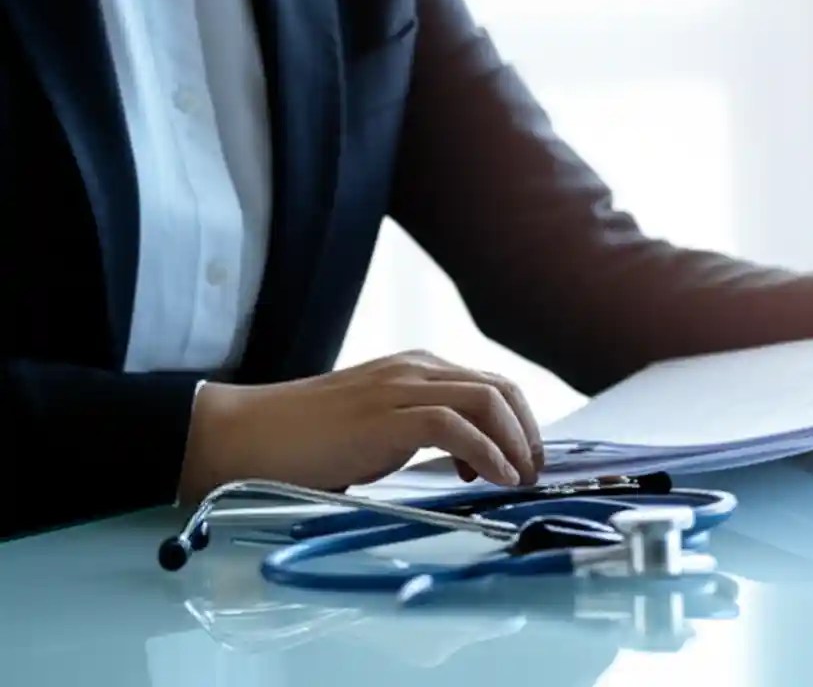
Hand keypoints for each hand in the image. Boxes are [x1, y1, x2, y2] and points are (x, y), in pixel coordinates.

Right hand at [177, 350, 542, 502]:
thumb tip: (467, 462)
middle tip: (532, 471)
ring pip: (487, 400)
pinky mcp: (387, 416)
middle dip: (528, 431)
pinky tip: (496, 479)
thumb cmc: (306, 440)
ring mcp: (400, 387)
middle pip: (500, 388)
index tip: (523, 460)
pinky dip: (488, 454)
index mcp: (416, 368)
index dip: (519, 422)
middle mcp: (415, 368)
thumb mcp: (379, 427)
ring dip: (515, 443)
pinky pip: (456, 427)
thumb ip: (420, 432)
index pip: (491, 384)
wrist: (246, 436)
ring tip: (520, 479)